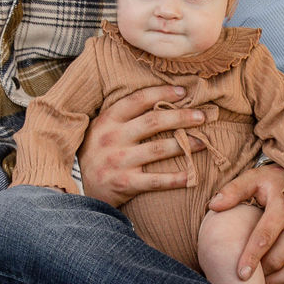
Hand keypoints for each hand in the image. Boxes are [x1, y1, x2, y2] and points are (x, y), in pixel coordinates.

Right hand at [77, 84, 203, 206]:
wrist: (80, 191)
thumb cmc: (97, 154)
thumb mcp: (101, 129)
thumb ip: (123, 116)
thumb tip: (160, 99)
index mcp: (107, 120)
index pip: (138, 99)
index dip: (162, 93)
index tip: (184, 92)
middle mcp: (112, 138)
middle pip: (153, 121)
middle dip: (181, 117)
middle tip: (202, 115)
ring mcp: (118, 161)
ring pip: (159, 149)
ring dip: (185, 144)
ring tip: (203, 142)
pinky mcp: (125, 183)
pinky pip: (156, 180)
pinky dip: (177, 178)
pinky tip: (193, 176)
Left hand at [210, 166, 283, 283]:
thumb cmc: (279, 181)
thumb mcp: (256, 179)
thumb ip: (234, 190)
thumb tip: (213, 206)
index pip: (264, 239)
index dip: (251, 258)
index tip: (240, 274)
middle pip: (280, 258)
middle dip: (263, 273)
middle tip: (250, 279)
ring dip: (279, 281)